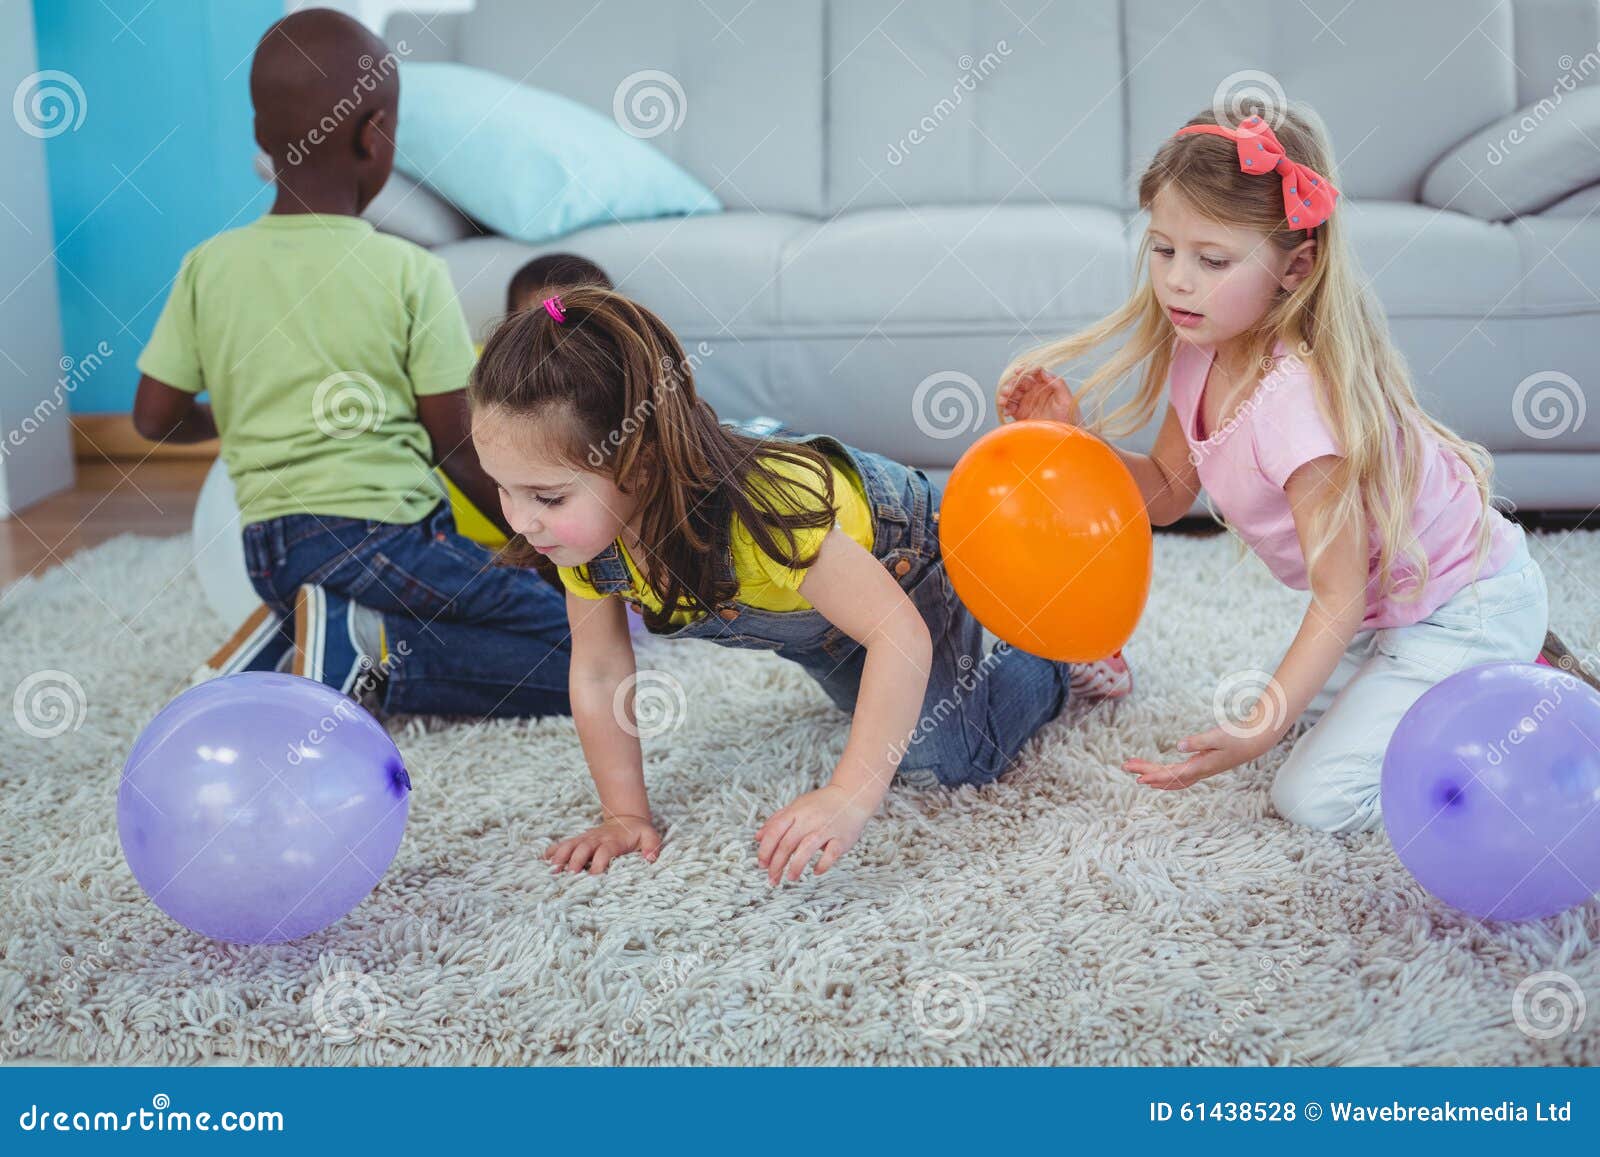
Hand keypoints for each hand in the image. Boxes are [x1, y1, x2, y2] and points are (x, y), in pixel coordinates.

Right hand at [545, 814, 660, 874]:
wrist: (626, 818)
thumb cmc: (638, 832)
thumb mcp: (650, 836)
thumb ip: (652, 846)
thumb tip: (650, 859)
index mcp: (614, 841)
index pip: (605, 851)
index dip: (599, 862)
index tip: (594, 876)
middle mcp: (597, 839)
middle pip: (584, 848)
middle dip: (575, 860)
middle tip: (568, 875)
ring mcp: (586, 839)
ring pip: (570, 845)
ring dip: (560, 856)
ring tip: (552, 869)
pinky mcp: (579, 840)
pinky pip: (564, 844)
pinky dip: (553, 851)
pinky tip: (543, 860)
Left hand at [755, 784, 873, 884]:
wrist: (852, 796)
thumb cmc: (822, 804)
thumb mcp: (796, 807)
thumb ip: (776, 821)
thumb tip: (757, 837)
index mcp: (796, 812)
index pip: (775, 832)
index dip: (766, 850)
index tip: (762, 864)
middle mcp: (809, 819)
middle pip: (787, 843)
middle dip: (777, 864)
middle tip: (772, 879)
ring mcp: (826, 828)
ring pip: (806, 849)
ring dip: (796, 866)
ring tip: (790, 878)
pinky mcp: (841, 838)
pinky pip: (831, 854)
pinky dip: (822, 865)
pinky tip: (816, 871)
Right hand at [997, 367, 1081, 424]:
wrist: (1064, 436)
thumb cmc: (1070, 417)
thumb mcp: (1066, 398)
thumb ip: (1058, 383)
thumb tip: (1044, 371)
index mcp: (1045, 385)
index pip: (1033, 373)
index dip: (1025, 370)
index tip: (1019, 371)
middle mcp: (1035, 392)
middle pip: (1019, 382)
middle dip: (1012, 383)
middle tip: (1008, 389)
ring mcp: (1027, 402)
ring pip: (1012, 393)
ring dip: (1005, 394)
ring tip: (1003, 400)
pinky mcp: (1021, 414)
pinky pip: (1010, 407)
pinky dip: (1005, 407)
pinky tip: (1006, 411)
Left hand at [1123, 721, 1284, 789]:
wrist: (1255, 741)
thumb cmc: (1238, 737)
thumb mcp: (1218, 736)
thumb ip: (1199, 741)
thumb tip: (1179, 746)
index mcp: (1202, 766)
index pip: (1174, 775)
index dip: (1155, 776)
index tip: (1138, 778)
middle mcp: (1199, 771)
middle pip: (1168, 777)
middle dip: (1147, 772)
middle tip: (1125, 766)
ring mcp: (1200, 769)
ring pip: (1172, 777)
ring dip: (1152, 773)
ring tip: (1133, 766)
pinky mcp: (1201, 764)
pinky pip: (1178, 774)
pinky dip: (1164, 774)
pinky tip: (1154, 770)